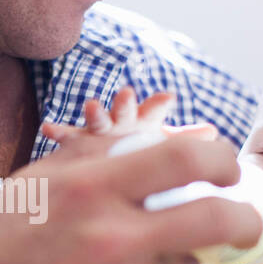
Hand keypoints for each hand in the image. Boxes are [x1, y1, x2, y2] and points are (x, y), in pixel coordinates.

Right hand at [0, 125, 261, 263]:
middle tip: (240, 221)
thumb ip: (89, 158)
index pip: (182, 157)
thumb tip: (151, 135)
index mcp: (85, 190)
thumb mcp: (29, 189)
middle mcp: (109, 238)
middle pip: (215, 216)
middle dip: (241, 217)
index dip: (219, 159)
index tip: (226, 169)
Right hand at [40, 87, 218, 161]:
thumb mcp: (158, 145)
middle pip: (125, 113)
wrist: (103, 168)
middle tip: (127, 95)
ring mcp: (98, 132)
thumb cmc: (137, 153)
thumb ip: (184, 140)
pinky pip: (67, 136)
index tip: (167, 98)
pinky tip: (49, 128)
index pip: (152, 112)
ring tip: (92, 106)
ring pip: (97, 122)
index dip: (159, 104)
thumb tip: (214, 133)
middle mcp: (121, 123)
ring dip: (96, 113)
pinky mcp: (76, 144)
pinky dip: (59, 131)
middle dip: (126, 105)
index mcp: (142, 124)